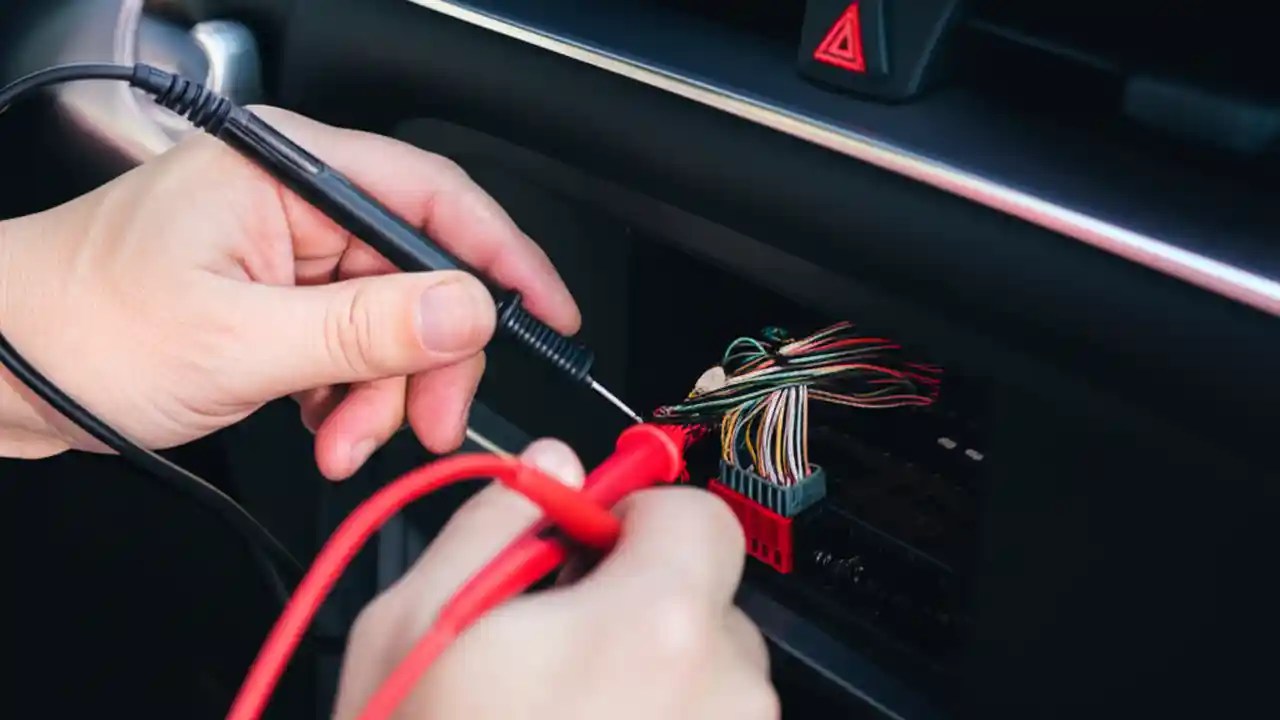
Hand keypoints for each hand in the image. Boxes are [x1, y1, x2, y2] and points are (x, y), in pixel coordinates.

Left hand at [0, 107, 577, 476]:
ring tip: (342, 442)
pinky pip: (351, 345)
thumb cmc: (78, 330)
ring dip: (382, 394)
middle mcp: (293, 204)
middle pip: (418, 274)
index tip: (548, 314)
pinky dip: (351, 397)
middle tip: (428, 421)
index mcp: (285, 174)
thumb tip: (470, 309)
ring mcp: (285, 256)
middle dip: (427, 359)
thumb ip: (367, 328)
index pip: (431, 198)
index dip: (503, 257)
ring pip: (389, 323)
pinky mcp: (278, 300)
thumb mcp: (240, 341)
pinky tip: (321, 427)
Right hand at [336, 439, 778, 719]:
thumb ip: (497, 524)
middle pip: (705, 605)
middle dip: (639, 609)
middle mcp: (721, 699)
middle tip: (555, 655)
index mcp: (653, 629)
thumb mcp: (416, 627)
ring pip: (707, 683)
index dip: (639, 521)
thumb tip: (552, 467)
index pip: (700, 519)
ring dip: (651, 685)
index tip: (593, 548)